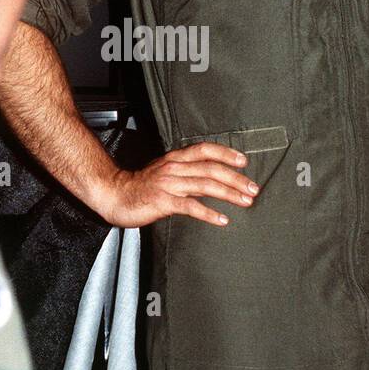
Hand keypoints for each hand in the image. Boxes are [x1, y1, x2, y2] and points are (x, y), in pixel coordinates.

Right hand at [95, 143, 259, 227]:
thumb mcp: (165, 172)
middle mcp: (174, 168)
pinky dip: (209, 213)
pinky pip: (191, 207)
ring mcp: (169, 184)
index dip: (226, 153)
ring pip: (205, 185)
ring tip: (246, 202)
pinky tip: (222, 220)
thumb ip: (186, 172)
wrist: (114, 194)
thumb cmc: (141, 186)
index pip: (205, 149)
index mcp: (176, 158)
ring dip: (229, 194)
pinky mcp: (163, 201)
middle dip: (236, 178)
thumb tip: (211, 177)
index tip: (244, 161)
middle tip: (254, 188)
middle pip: (211, 169)